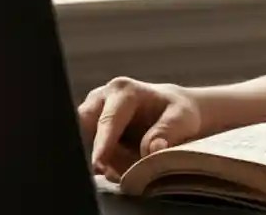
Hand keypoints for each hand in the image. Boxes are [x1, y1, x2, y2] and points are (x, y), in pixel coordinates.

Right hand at [77, 77, 201, 181]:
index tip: (100, 165)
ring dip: (103, 162)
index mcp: (123, 91)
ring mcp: (92, 113)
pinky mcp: (90, 131)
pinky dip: (104, 164)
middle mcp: (102, 98)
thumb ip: (167, 132)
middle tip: (112, 174)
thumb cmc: (178, 112)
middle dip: (94, 152)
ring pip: (84, 143)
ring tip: (125, 172)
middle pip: (82, 127)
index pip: (107, 120)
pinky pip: (89, 152)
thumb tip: (152, 149)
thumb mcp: (183, 118)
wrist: (173, 112)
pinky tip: (121, 169)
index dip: (103, 144)